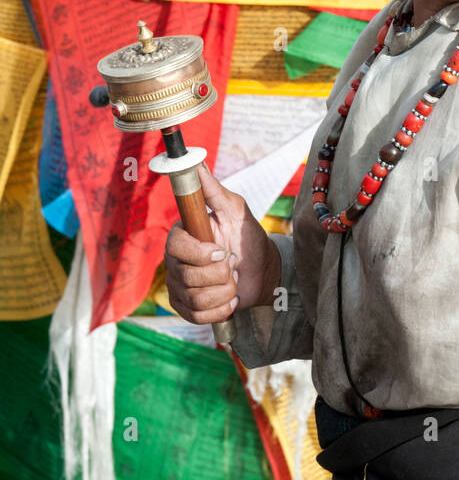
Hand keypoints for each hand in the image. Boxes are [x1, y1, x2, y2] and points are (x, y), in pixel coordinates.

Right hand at [164, 161, 281, 324]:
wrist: (262, 271)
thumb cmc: (248, 237)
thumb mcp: (235, 210)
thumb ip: (213, 190)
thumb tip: (196, 163)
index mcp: (182, 236)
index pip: (177, 247)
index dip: (202, 253)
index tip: (223, 250)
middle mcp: (174, 262)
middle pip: (188, 277)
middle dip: (221, 274)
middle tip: (233, 265)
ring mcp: (178, 287)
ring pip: (196, 298)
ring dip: (224, 292)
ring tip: (233, 281)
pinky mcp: (186, 309)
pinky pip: (198, 316)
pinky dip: (221, 309)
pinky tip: (230, 299)